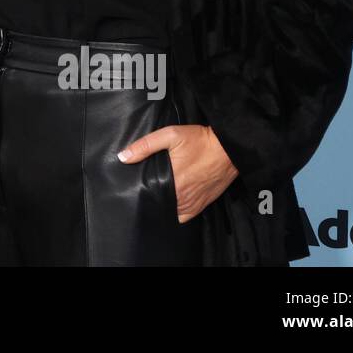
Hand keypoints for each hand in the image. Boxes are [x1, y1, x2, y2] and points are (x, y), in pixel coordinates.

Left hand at [117, 124, 238, 222]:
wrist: (229, 148)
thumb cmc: (200, 141)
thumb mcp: (170, 135)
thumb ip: (145, 146)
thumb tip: (123, 157)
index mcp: (172, 182)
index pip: (148, 196)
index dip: (138, 193)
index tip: (132, 188)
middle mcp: (182, 197)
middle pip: (158, 204)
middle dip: (149, 198)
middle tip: (142, 190)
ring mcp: (193, 203)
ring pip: (170, 212)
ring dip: (162, 205)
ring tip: (154, 195)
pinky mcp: (201, 205)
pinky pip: (183, 217)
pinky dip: (175, 212)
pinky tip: (169, 203)